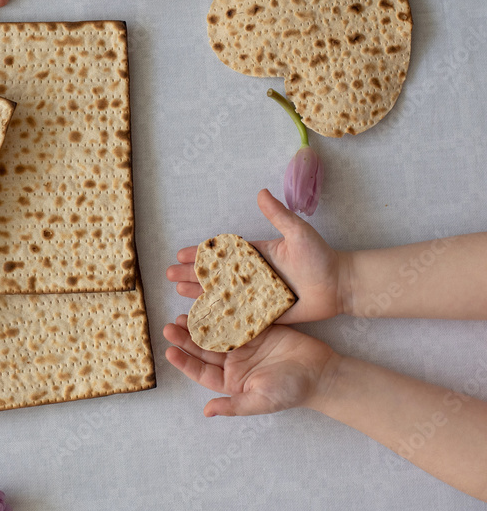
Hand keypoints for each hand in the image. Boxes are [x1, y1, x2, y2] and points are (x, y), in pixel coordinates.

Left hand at [163, 315, 338, 416]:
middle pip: (204, 349)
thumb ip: (233, 405)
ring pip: (215, 332)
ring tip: (183, 314)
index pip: (201, 371)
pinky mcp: (256, 328)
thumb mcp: (261, 400)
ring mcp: (244, 343)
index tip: (169, 351)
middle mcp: (234, 362)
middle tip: (169, 326)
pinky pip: (234, 319)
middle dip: (186, 338)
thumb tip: (206, 412)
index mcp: (231, 381)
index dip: (185, 361)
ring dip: (199, 324)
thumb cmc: (292, 390)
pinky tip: (208, 302)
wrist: (321, 372)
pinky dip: (221, 312)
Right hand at [166, 188, 350, 323]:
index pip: (221, 253)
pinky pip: (238, 315)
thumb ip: (279, 215)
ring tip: (179, 292)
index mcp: (256, 255)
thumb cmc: (320, 257)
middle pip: (215, 275)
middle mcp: (252, 275)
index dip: (200, 254)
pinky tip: (203, 317)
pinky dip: (220, 316)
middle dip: (191, 274)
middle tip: (170, 275)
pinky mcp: (265, 313)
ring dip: (200, 293)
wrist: (339, 286)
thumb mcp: (298, 232)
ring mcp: (256, 295)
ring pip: (221, 294)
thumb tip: (261, 193)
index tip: (181, 254)